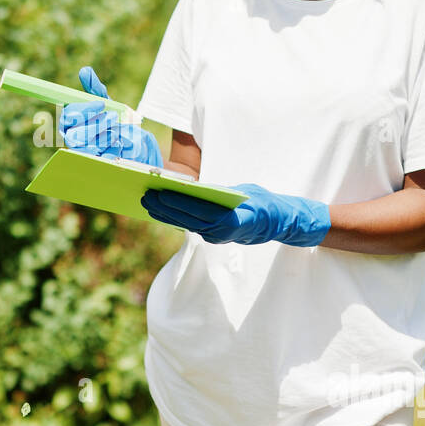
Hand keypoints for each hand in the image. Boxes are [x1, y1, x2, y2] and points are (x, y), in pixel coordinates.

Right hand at [58, 66, 162, 167]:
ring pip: (86, 148)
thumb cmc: (114, 119)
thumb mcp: (108, 102)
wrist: (131, 140)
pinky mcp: (96, 165)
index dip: (83, 110)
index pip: (67, 117)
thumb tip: (85, 71)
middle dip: (94, 125)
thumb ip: (95, 88)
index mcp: (71, 122)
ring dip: (104, 137)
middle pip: (73, 136)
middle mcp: (73, 139)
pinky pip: (100, 160)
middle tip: (113, 117)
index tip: (101, 103)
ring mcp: (84, 154)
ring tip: (118, 130)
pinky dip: (112, 151)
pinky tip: (119, 145)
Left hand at [140, 182, 330, 246]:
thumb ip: (222, 193)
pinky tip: (161, 210)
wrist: (277, 224)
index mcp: (234, 220)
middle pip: (189, 220)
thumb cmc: (263, 203)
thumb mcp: (245, 193)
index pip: (201, 211)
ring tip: (147, 202)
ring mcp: (217, 237)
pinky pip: (191, 227)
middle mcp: (223, 233)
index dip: (179, 203)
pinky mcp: (213, 237)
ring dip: (166, 215)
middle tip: (146, 196)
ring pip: (186, 225)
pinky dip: (175, 218)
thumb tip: (195, 188)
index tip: (161, 193)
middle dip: (166, 208)